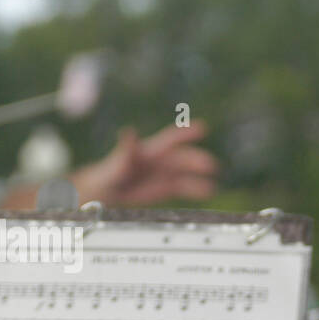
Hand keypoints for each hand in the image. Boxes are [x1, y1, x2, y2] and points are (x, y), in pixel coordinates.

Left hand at [73, 122, 218, 206]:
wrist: (105, 190)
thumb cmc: (109, 172)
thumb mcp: (117, 161)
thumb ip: (125, 149)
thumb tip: (129, 131)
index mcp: (148, 151)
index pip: (169, 139)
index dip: (185, 133)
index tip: (202, 128)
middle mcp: (158, 160)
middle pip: (181, 158)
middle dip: (195, 160)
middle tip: (210, 165)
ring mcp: (163, 174)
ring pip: (185, 174)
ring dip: (198, 177)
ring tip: (214, 185)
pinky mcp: (164, 188)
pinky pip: (183, 188)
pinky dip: (196, 189)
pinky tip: (210, 191)